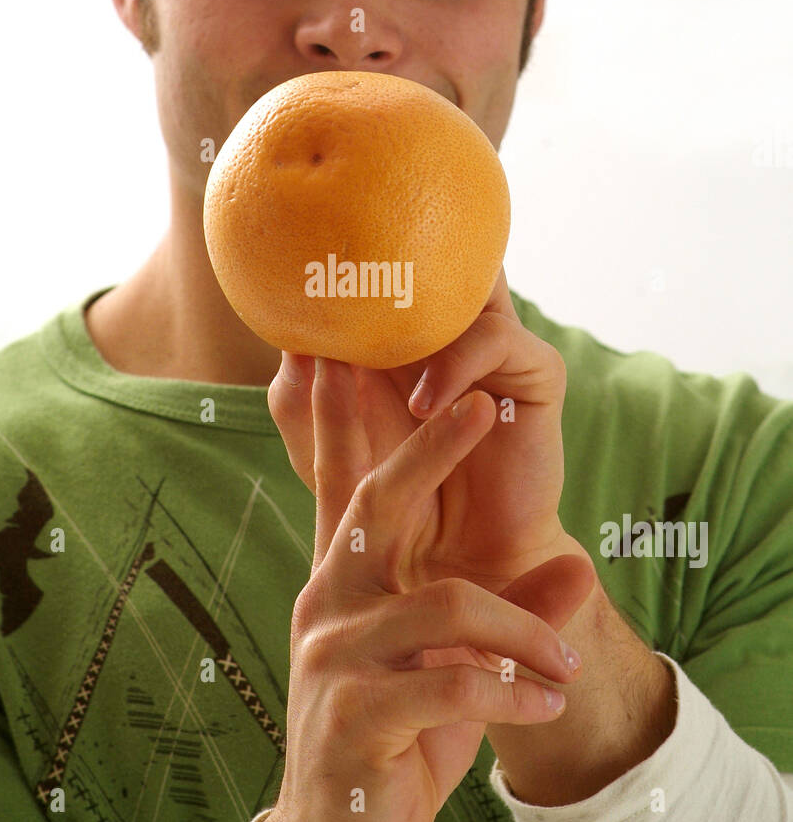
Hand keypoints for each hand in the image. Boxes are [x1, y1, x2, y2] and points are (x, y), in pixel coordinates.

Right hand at [252, 361, 589, 821]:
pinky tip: (541, 702)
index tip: (359, 353)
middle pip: (379, 503)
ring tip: (564, 664)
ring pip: (446, 604)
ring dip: (523, 631)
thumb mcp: (463, 664)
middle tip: (481, 404)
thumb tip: (577, 559)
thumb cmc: (400, 735)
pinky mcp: (351, 716)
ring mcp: (333, 656)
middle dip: (433, 448)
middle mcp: (328, 602)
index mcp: (345, 579)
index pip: (350, 484)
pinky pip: (449, 682)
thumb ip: (513, 609)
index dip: (355, 419)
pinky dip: (509, 691)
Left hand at [269, 262, 596, 595]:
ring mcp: (493, 344)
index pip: (381, 266)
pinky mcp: (534, 370)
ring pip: (463, 283)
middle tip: (341, 267)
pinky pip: (495, 338)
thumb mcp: (327, 455)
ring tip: (373, 360)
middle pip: (430, 255)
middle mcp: (451, 327)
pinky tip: (425, 404)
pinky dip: (452, 366)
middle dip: (384, 257)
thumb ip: (300, 401)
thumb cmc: (391, 506)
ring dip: (412, 314)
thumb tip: (288, 340)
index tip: (301, 260)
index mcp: (400, 334)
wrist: (459, 566)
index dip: (346, 256)